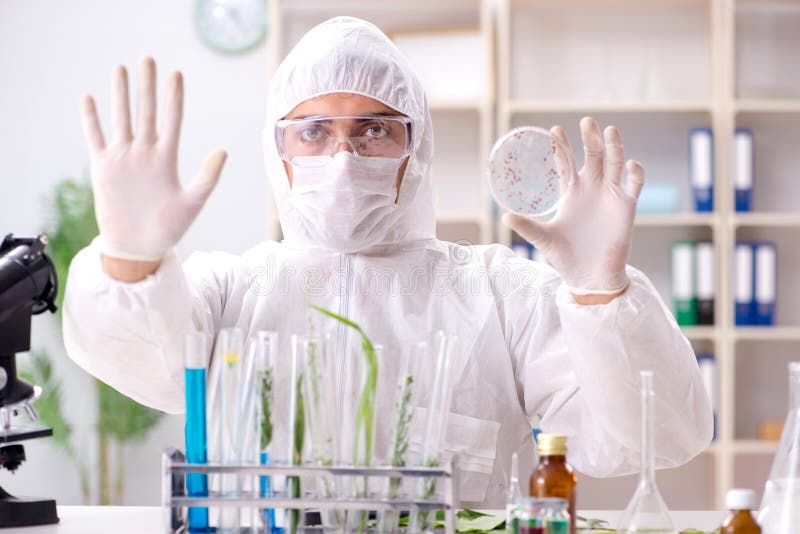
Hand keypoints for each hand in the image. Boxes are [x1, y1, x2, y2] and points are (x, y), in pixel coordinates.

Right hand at [80, 57, 226, 261]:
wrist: (139, 247)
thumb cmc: (168, 229)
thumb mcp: (193, 202)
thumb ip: (207, 177)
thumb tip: (224, 150)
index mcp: (167, 159)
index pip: (172, 120)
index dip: (174, 97)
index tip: (177, 74)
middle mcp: (145, 153)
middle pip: (146, 111)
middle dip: (147, 85)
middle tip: (148, 58)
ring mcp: (123, 159)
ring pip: (121, 118)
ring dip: (120, 94)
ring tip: (121, 68)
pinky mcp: (103, 168)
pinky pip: (95, 138)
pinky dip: (91, 119)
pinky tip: (89, 98)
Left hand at [504, 117, 644, 295]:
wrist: (590, 276)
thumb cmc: (566, 256)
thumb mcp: (544, 239)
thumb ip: (527, 226)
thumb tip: (504, 216)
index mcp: (571, 192)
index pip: (565, 163)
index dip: (561, 147)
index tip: (553, 130)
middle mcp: (591, 188)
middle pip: (592, 156)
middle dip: (590, 139)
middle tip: (586, 121)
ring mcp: (610, 195)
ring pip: (614, 163)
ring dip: (614, 147)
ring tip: (610, 131)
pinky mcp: (626, 206)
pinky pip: (634, 185)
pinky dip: (635, 173)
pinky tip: (630, 164)